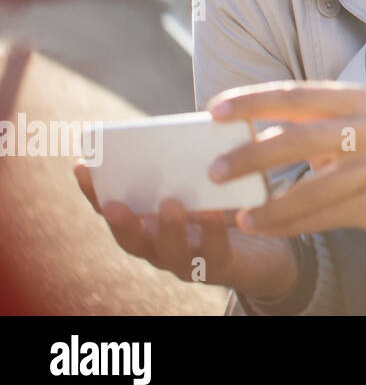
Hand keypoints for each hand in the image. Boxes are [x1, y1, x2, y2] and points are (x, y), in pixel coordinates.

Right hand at [73, 161, 298, 299]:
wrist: (265, 245)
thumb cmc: (225, 204)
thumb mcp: (206, 180)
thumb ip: (191, 160)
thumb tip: (198, 119)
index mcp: (148, 222)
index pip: (112, 209)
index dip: (93, 191)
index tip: (82, 165)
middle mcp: (160, 245)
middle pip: (131, 240)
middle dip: (120, 221)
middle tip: (113, 202)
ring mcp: (188, 260)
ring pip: (169, 253)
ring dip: (168, 229)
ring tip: (171, 204)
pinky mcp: (220, 266)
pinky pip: (214, 253)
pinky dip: (214, 232)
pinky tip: (218, 212)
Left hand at [208, 81, 365, 238]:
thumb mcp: (352, 118)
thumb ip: (307, 121)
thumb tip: (244, 133)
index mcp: (356, 99)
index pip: (298, 94)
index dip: (254, 101)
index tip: (215, 110)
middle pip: (303, 138)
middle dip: (254, 155)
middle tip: (216, 170)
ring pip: (315, 188)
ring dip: (273, 205)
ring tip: (240, 216)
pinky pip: (328, 216)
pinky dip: (292, 225)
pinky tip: (267, 228)